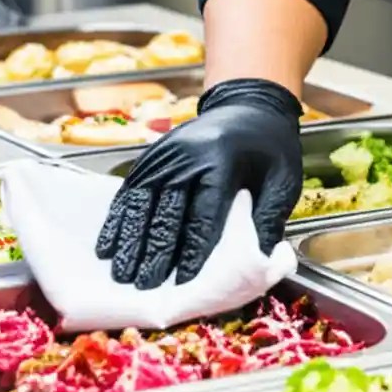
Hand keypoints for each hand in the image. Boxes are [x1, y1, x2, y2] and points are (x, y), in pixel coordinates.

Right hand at [95, 78, 302, 288]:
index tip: (183, 280)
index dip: (193, 249)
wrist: (249, 106)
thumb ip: (269, 220)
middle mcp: (187, 156)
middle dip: (155, 252)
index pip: (203, 213)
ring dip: (130, 241)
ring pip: (141, 203)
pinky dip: (117, 220)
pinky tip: (108, 245)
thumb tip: (256, 262)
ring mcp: (164, 155)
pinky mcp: (151, 157)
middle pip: (167, 211)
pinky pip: (128, 191)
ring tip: (122, 273)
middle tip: (145, 286)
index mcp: (223, 161)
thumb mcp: (284, 180)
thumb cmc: (269, 147)